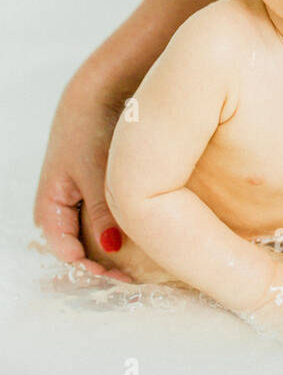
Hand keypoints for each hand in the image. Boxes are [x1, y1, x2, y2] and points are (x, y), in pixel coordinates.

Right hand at [33, 78, 131, 281]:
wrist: (97, 93)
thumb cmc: (89, 129)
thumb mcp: (96, 172)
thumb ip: (103, 210)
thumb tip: (109, 249)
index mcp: (49, 210)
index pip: (68, 255)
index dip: (94, 271)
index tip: (123, 279)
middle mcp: (59, 212)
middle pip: (79, 252)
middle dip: (104, 268)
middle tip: (135, 281)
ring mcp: (75, 203)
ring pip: (91, 240)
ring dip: (111, 254)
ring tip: (141, 268)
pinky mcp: (92, 193)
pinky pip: (102, 222)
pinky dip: (118, 233)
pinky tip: (142, 240)